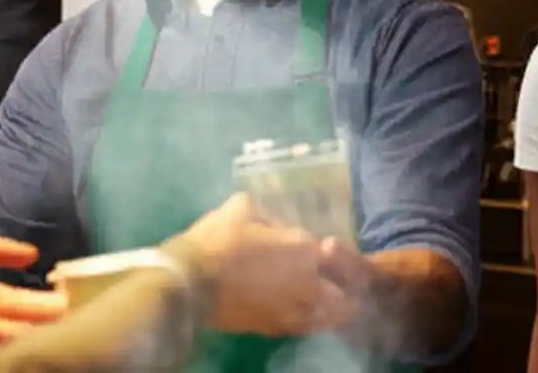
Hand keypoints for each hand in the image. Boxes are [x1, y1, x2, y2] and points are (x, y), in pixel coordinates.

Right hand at [174, 194, 356, 336]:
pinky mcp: (273, 329)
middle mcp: (308, 285)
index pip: (336, 256)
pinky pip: (303, 327)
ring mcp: (292, 311)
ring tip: (323, 299)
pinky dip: (308, 320)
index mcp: (305, 250)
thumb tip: (277, 226)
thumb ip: (269, 216)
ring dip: (332, 309)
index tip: (325, 250)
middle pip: (345, 297)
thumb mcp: (244, 208)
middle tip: (338, 281)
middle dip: (346, 288)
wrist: (190, 282)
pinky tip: (298, 310)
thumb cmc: (218, 239)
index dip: (335, 253)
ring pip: (328, 318)